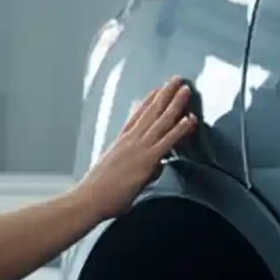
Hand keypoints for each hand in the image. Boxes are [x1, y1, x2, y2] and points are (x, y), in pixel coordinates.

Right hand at [74, 77, 197, 219]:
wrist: (89, 199)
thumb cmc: (99, 192)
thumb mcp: (116, 172)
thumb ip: (137, 166)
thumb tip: (155, 166)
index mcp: (120, 141)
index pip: (136, 116)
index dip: (148, 102)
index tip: (156, 90)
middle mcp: (130, 140)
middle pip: (151, 111)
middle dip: (165, 94)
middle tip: (176, 79)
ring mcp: (139, 148)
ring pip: (161, 120)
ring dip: (175, 103)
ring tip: (186, 89)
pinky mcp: (147, 160)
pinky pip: (167, 140)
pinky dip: (180, 128)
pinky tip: (190, 119)